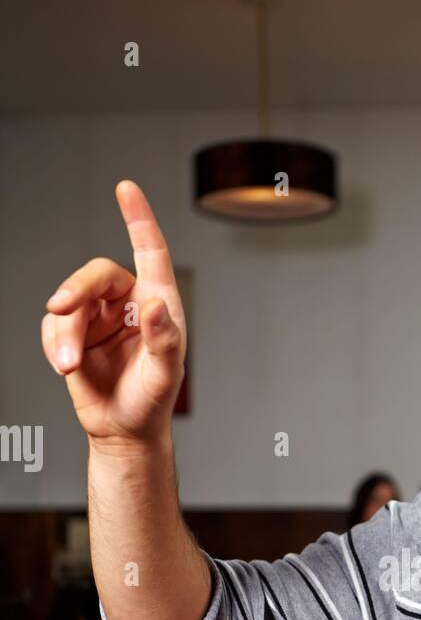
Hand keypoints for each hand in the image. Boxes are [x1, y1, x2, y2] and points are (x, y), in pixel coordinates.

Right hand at [40, 180, 186, 446]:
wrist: (124, 431)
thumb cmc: (153, 401)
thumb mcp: (166, 374)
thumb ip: (165, 340)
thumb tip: (157, 307)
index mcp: (158, 303)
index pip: (150, 252)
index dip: (138, 219)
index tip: (126, 188)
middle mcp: (128, 303)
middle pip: (96, 275)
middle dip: (76, 289)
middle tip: (61, 308)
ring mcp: (99, 317)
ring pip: (70, 301)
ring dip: (64, 332)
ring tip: (69, 366)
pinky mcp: (75, 333)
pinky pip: (54, 325)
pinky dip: (55, 344)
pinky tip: (65, 368)